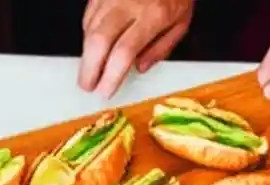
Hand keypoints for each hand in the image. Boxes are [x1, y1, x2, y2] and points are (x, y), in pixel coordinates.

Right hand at [79, 0, 193, 97]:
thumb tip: (139, 68)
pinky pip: (88, 17)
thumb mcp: (182, 21)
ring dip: (87, 54)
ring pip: (89, 30)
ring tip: (91, 68)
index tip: (106, 91)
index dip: (111, 76)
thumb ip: (161, 47)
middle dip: (89, 69)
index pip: (124, 51)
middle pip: (98, 42)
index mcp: (154, 14)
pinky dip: (88, 35)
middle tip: (88, 85)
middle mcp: (129, 3)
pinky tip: (94, 45)